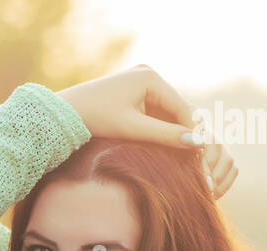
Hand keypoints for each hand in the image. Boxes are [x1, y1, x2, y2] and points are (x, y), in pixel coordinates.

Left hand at [55, 65, 237, 198]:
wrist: (66, 113)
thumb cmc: (96, 119)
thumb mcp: (133, 129)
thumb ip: (165, 136)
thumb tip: (198, 143)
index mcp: (151, 77)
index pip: (182, 107)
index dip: (193, 132)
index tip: (200, 156)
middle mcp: (149, 74)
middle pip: (176, 109)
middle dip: (184, 133)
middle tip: (194, 160)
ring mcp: (141, 82)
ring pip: (166, 112)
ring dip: (173, 133)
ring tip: (181, 158)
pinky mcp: (134, 93)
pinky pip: (154, 113)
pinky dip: (160, 129)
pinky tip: (163, 148)